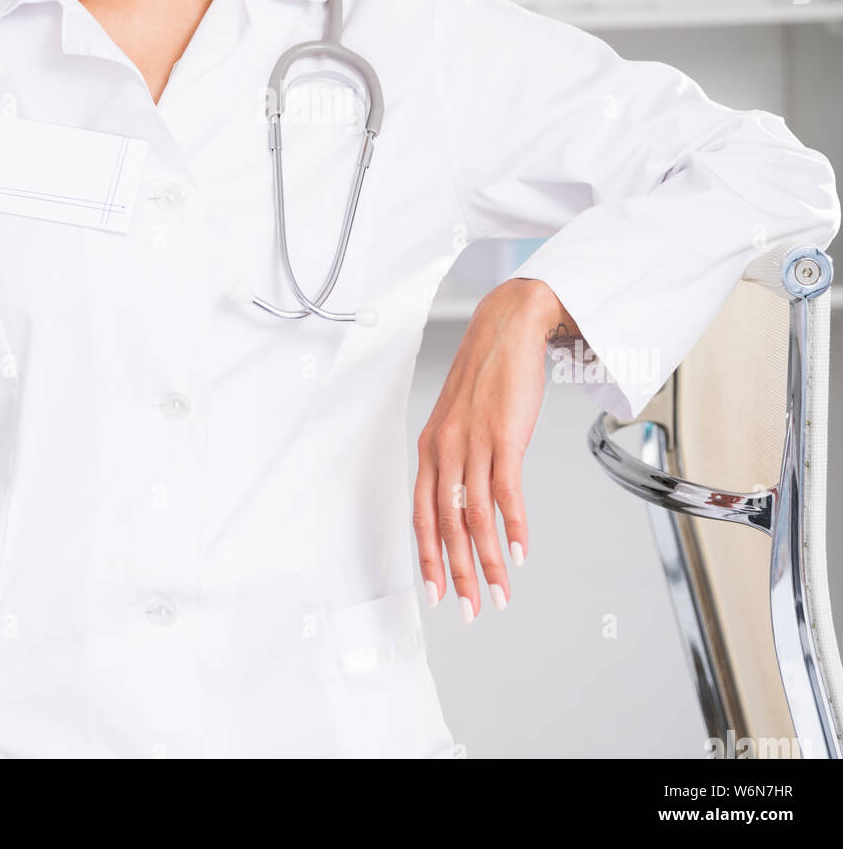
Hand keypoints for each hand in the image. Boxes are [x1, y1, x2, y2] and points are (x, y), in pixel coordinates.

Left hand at [414, 276, 579, 618]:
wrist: (506, 329)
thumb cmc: (486, 376)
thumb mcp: (460, 421)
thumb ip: (459, 461)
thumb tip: (470, 503)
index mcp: (429, 449)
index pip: (422, 516)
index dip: (428, 558)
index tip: (437, 593)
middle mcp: (444, 449)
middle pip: (447, 526)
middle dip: (458, 575)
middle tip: (471, 610)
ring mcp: (473, 443)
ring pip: (476, 517)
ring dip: (488, 562)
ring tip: (501, 593)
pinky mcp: (504, 436)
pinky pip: (506, 492)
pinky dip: (513, 527)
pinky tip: (519, 553)